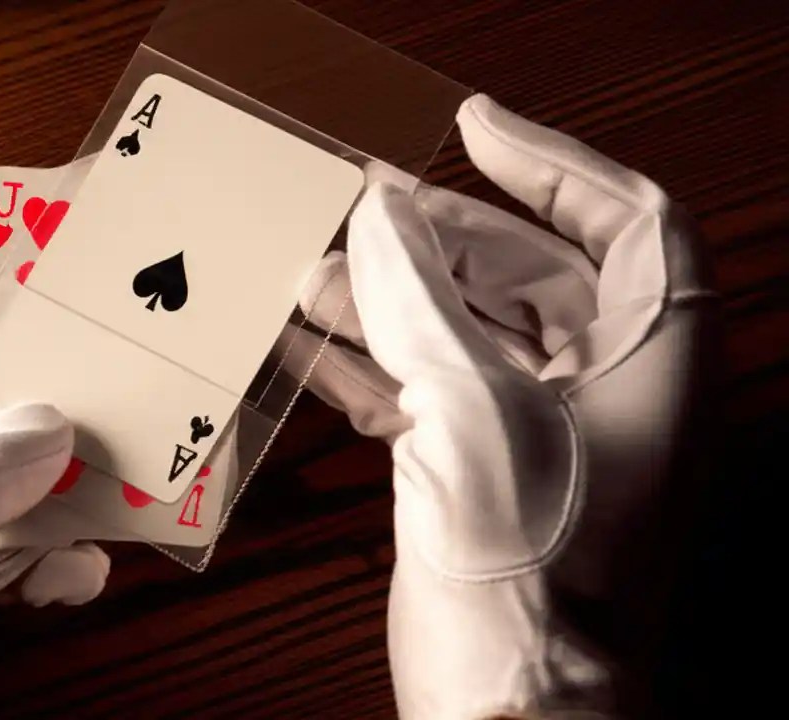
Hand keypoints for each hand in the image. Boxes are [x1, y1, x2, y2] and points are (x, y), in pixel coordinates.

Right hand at [282, 94, 716, 716]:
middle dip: (435, 239)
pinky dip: (375, 362)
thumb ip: (418, 299)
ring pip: (470, 333)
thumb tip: (377, 217)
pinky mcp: (490, 474)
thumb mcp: (471, 405)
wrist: (511, 697)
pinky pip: (433, 390)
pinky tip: (311, 342)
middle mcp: (613, 386)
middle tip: (357, 205)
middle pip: (529, 272)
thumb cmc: (535, 565)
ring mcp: (549, 432)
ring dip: (390, 299)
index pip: (625, 218)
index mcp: (654, 356)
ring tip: (311, 273)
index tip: (470, 128)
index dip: (549, 163)